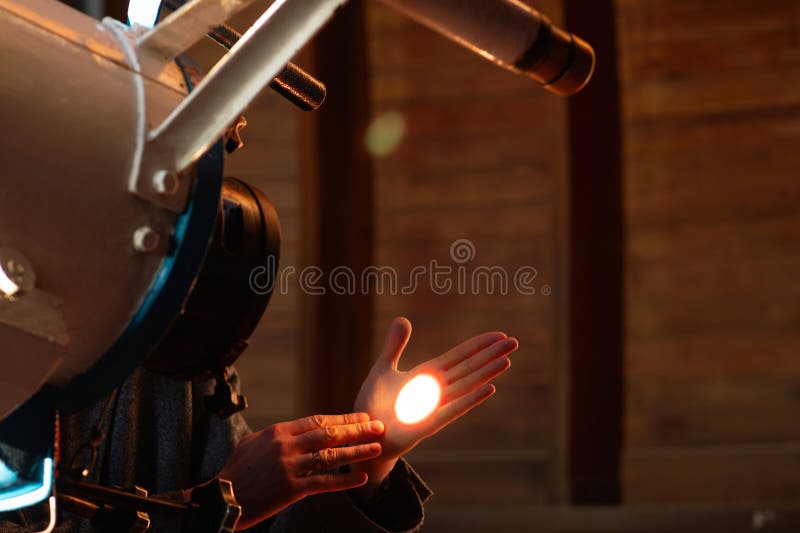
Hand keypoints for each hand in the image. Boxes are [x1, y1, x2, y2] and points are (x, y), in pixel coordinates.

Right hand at [216, 413, 385, 529]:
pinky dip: (345, 479)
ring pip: (331, 455)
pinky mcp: (291, 488)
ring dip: (357, 451)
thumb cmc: (235, 471)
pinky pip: (324, 482)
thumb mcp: (253, 443)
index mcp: (279, 432)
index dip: (342, 419)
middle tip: (378, 426)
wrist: (221, 498)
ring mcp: (290, 466)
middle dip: (357, 430)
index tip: (361, 418)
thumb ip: (277, 436)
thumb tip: (296, 431)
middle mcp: (287, 446)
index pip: (318, 421)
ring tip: (377, 448)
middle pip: (329, 433)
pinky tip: (362, 477)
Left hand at [351, 317, 516, 497]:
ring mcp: (434, 406)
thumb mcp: (383, 367)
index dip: (479, 345)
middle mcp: (436, 389)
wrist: (366, 432)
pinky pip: (452, 409)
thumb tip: (403, 318)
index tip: (499, 335)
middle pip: (469, 367)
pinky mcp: (427, 424)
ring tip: (506, 361)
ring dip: (486, 373)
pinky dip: (470, 399)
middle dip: (490, 354)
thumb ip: (394, 345)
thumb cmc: (375, 403)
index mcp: (427, 374)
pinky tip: (488, 388)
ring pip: (466, 385)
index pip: (459, 356)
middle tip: (514, 342)